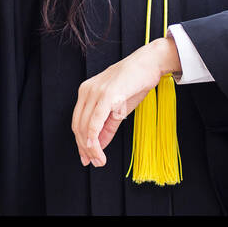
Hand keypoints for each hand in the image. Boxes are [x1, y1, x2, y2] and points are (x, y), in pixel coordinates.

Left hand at [71, 37, 180, 167]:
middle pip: (78, 126)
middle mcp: (86, 91)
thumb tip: (98, 145)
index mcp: (86, 91)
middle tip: (94, 163)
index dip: (80, 143)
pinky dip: (93, 138)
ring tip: (99, 160)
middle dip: (84, 148)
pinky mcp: (106, 95)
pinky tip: (96, 149)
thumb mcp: (118, 108)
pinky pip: (94, 122)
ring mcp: (95, 92)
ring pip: (85, 127)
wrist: (149, 63)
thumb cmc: (135, 82)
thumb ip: (107, 126)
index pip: (77, 122)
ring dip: (90, 148)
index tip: (87, 158)